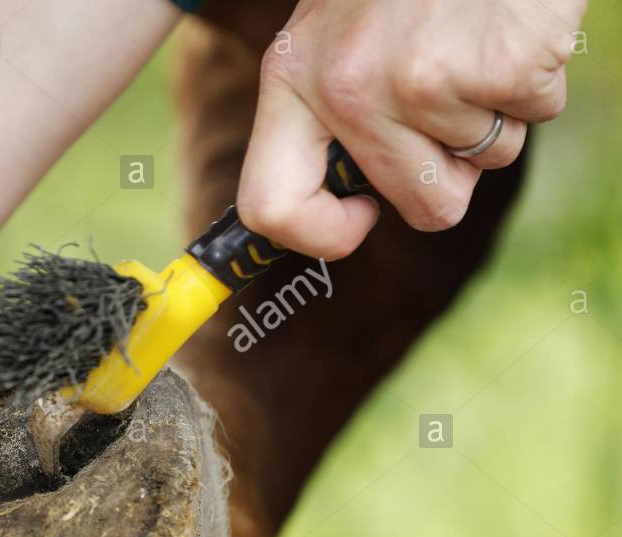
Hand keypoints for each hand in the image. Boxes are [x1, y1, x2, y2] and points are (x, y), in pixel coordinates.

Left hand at [237, 0, 583, 258]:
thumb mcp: (331, 36)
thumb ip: (325, 117)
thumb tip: (342, 207)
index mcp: (291, 81)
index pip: (270, 206)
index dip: (322, 235)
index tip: (360, 215)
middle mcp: (348, 89)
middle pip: (422, 205)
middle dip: (451, 171)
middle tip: (448, 100)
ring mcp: (424, 81)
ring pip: (486, 162)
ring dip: (494, 116)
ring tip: (472, 45)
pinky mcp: (500, 67)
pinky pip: (536, 117)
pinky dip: (534, 82)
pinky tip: (505, 31)